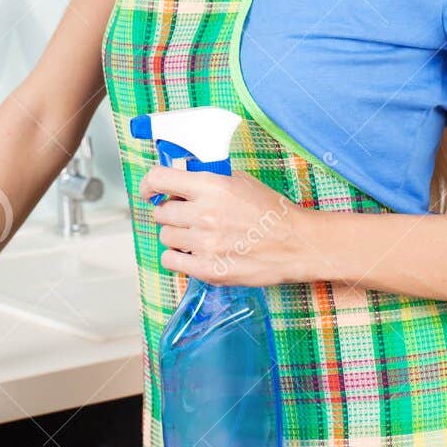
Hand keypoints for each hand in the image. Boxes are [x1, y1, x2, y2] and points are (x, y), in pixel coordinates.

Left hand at [138, 164, 309, 286]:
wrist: (296, 244)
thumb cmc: (272, 212)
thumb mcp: (241, 181)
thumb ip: (208, 179)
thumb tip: (181, 177)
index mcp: (212, 186)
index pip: (159, 179)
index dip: (150, 184)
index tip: (150, 191)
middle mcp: (204, 213)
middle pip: (161, 212)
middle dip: (171, 213)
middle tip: (186, 216)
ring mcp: (205, 244)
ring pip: (165, 237)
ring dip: (176, 235)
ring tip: (197, 235)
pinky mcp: (208, 269)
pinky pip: (170, 260)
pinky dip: (178, 257)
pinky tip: (192, 252)